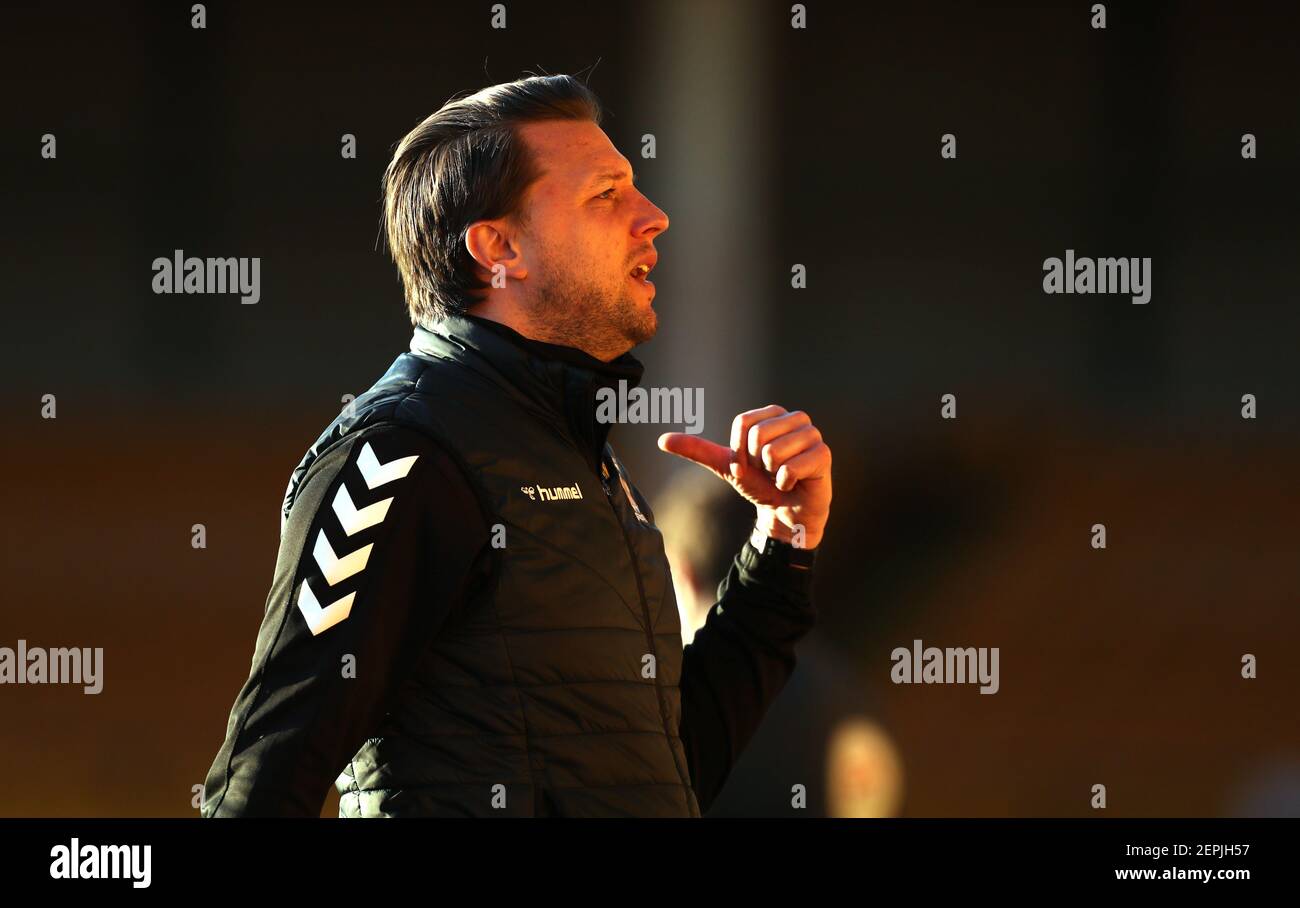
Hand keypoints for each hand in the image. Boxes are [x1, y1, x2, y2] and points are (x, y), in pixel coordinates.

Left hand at [657, 405, 831, 548]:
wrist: (784, 513)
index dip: (739, 451)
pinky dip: (785, 482)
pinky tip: (793, 484)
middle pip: (757, 436)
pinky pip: (790, 467)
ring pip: (773, 451)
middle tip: (768, 472)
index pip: (742, 424)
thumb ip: (697, 450)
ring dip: (771, 474)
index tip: (750, 463)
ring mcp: (812, 434)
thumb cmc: (759, 484)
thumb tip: (662, 440)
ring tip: (782, 477)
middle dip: (755, 462)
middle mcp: (795, 418)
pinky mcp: (823, 455)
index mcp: (772, 414)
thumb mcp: (726, 466)